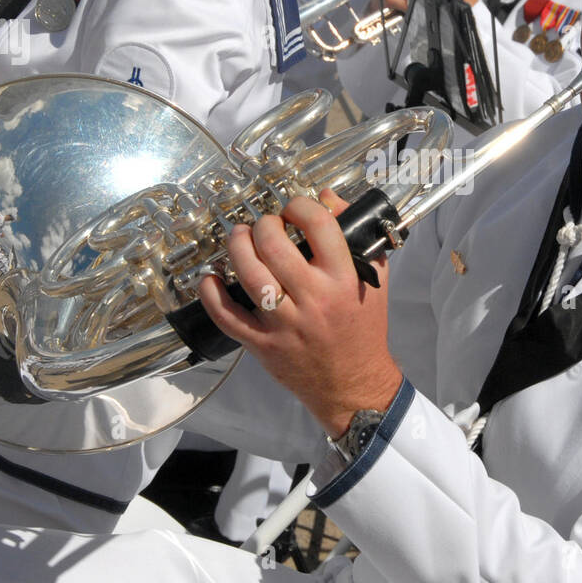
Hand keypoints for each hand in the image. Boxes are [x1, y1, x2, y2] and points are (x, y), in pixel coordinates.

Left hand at [198, 189, 402, 436]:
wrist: (354, 384)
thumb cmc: (363, 328)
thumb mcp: (372, 279)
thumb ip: (355, 235)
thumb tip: (329, 197)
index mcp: (343, 279)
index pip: (318, 225)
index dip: (300, 206)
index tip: (293, 210)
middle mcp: (314, 299)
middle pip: (275, 245)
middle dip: (264, 224)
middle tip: (265, 226)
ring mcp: (285, 324)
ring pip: (250, 275)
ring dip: (237, 246)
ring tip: (239, 237)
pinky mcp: (263, 345)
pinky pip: (227, 316)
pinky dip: (211, 295)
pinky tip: (209, 277)